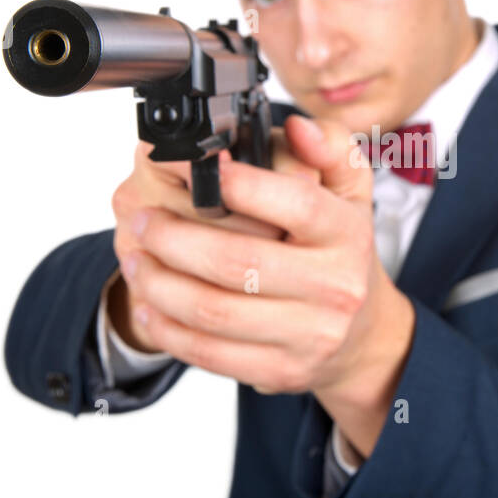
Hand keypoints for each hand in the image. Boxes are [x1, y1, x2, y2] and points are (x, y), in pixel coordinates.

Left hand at [123, 115, 415, 455]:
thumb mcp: (350, 193)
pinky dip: (168, 329)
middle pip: (237, 262)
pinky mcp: (281, 370)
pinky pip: (210, 353)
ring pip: (213, 311)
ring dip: (159, 284)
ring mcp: (309, 334)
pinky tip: (149, 305)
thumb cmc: (341, 255)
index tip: (191, 166)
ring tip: (136, 259)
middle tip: (142, 221)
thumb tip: (297, 127)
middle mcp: (334, 286)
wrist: (362, 338)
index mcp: (347, 233)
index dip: (240, 185)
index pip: (296, 204)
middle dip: (174, 239)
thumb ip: (329, 147)